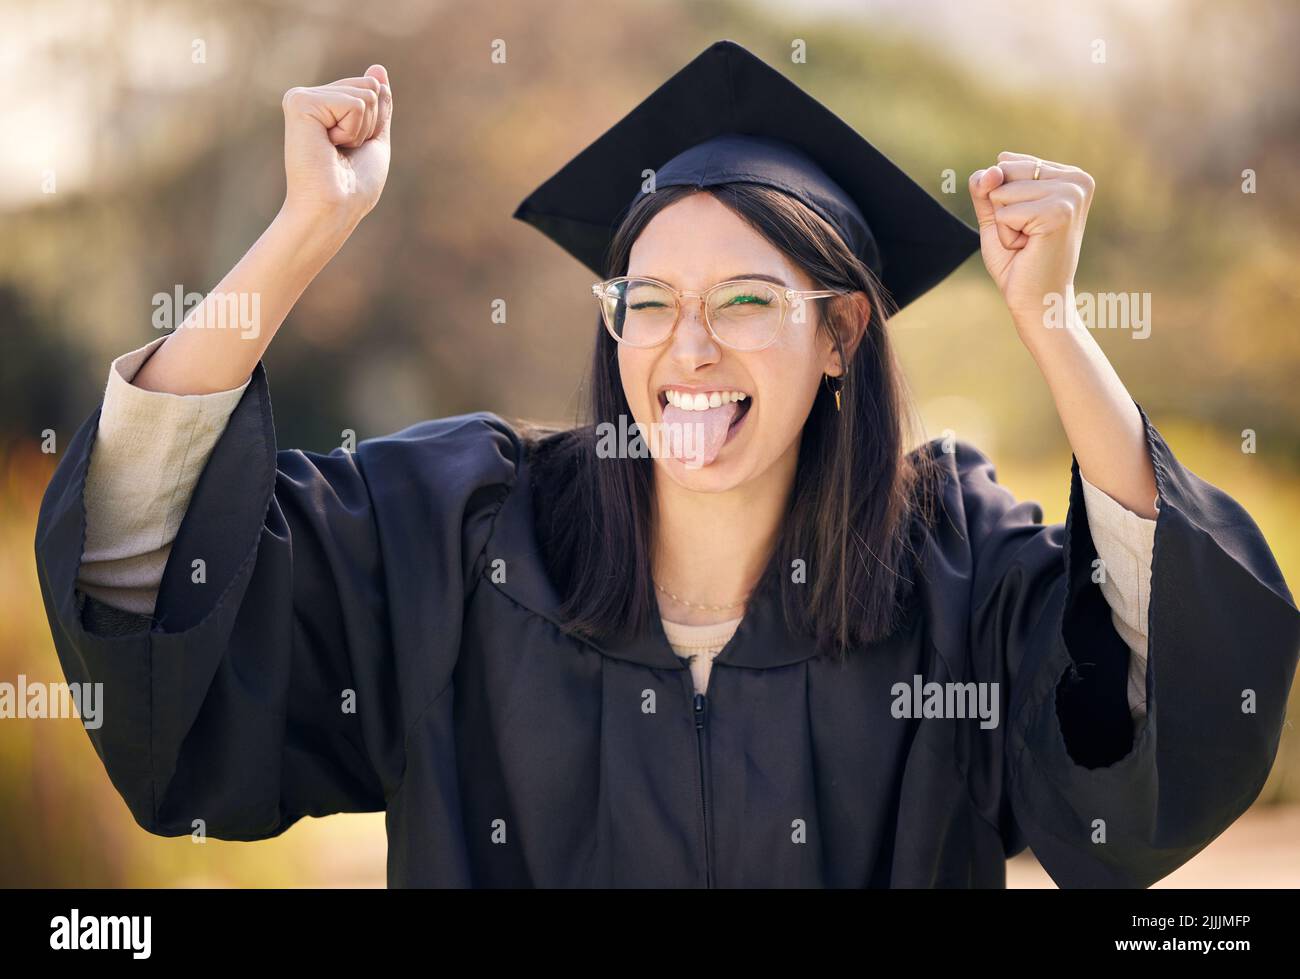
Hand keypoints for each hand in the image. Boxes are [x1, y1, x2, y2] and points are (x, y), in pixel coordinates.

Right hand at [281, 64, 392, 227]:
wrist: (332, 209)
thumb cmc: (352, 185)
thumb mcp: (373, 138)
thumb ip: (377, 105)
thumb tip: (377, 68)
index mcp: (324, 105)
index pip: (371, 90)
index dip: (374, 125)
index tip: (352, 150)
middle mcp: (309, 96)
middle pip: (369, 87)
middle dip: (369, 124)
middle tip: (344, 151)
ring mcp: (302, 97)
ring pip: (364, 94)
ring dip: (360, 130)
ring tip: (335, 150)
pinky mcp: (299, 102)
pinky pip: (353, 103)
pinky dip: (351, 130)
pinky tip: (328, 146)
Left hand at [968, 151, 1094, 328]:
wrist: (1037, 300)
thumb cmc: (1019, 261)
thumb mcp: (995, 215)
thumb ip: (986, 187)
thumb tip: (992, 169)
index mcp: (1068, 175)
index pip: (1007, 163)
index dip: (1002, 200)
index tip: (1026, 224)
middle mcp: (1076, 179)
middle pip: (1004, 172)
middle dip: (1003, 210)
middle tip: (1026, 236)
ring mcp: (1071, 194)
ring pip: (1001, 192)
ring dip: (1004, 225)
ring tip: (1028, 242)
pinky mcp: (1059, 212)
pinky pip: (1004, 213)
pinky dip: (1007, 235)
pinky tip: (1028, 248)